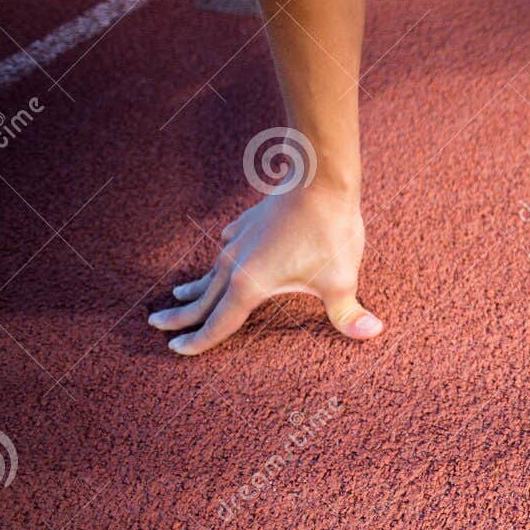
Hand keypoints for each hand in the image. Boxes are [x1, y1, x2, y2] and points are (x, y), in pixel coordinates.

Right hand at [149, 184, 382, 355]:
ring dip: (195, 289)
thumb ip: (349, 313)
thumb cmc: (329, 232)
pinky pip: (226, 249)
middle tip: (156, 325)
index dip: (198, 341)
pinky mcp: (248, 224)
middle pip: (202, 299)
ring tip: (178, 297)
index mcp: (249, 286)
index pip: (218, 324)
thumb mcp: (341, 280)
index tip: (177, 349)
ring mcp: (238, 241)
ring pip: (210, 273)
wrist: (320, 180)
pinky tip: (220, 259)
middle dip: (180, 316)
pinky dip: (218, 262)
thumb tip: (372, 334)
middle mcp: (234, 265)